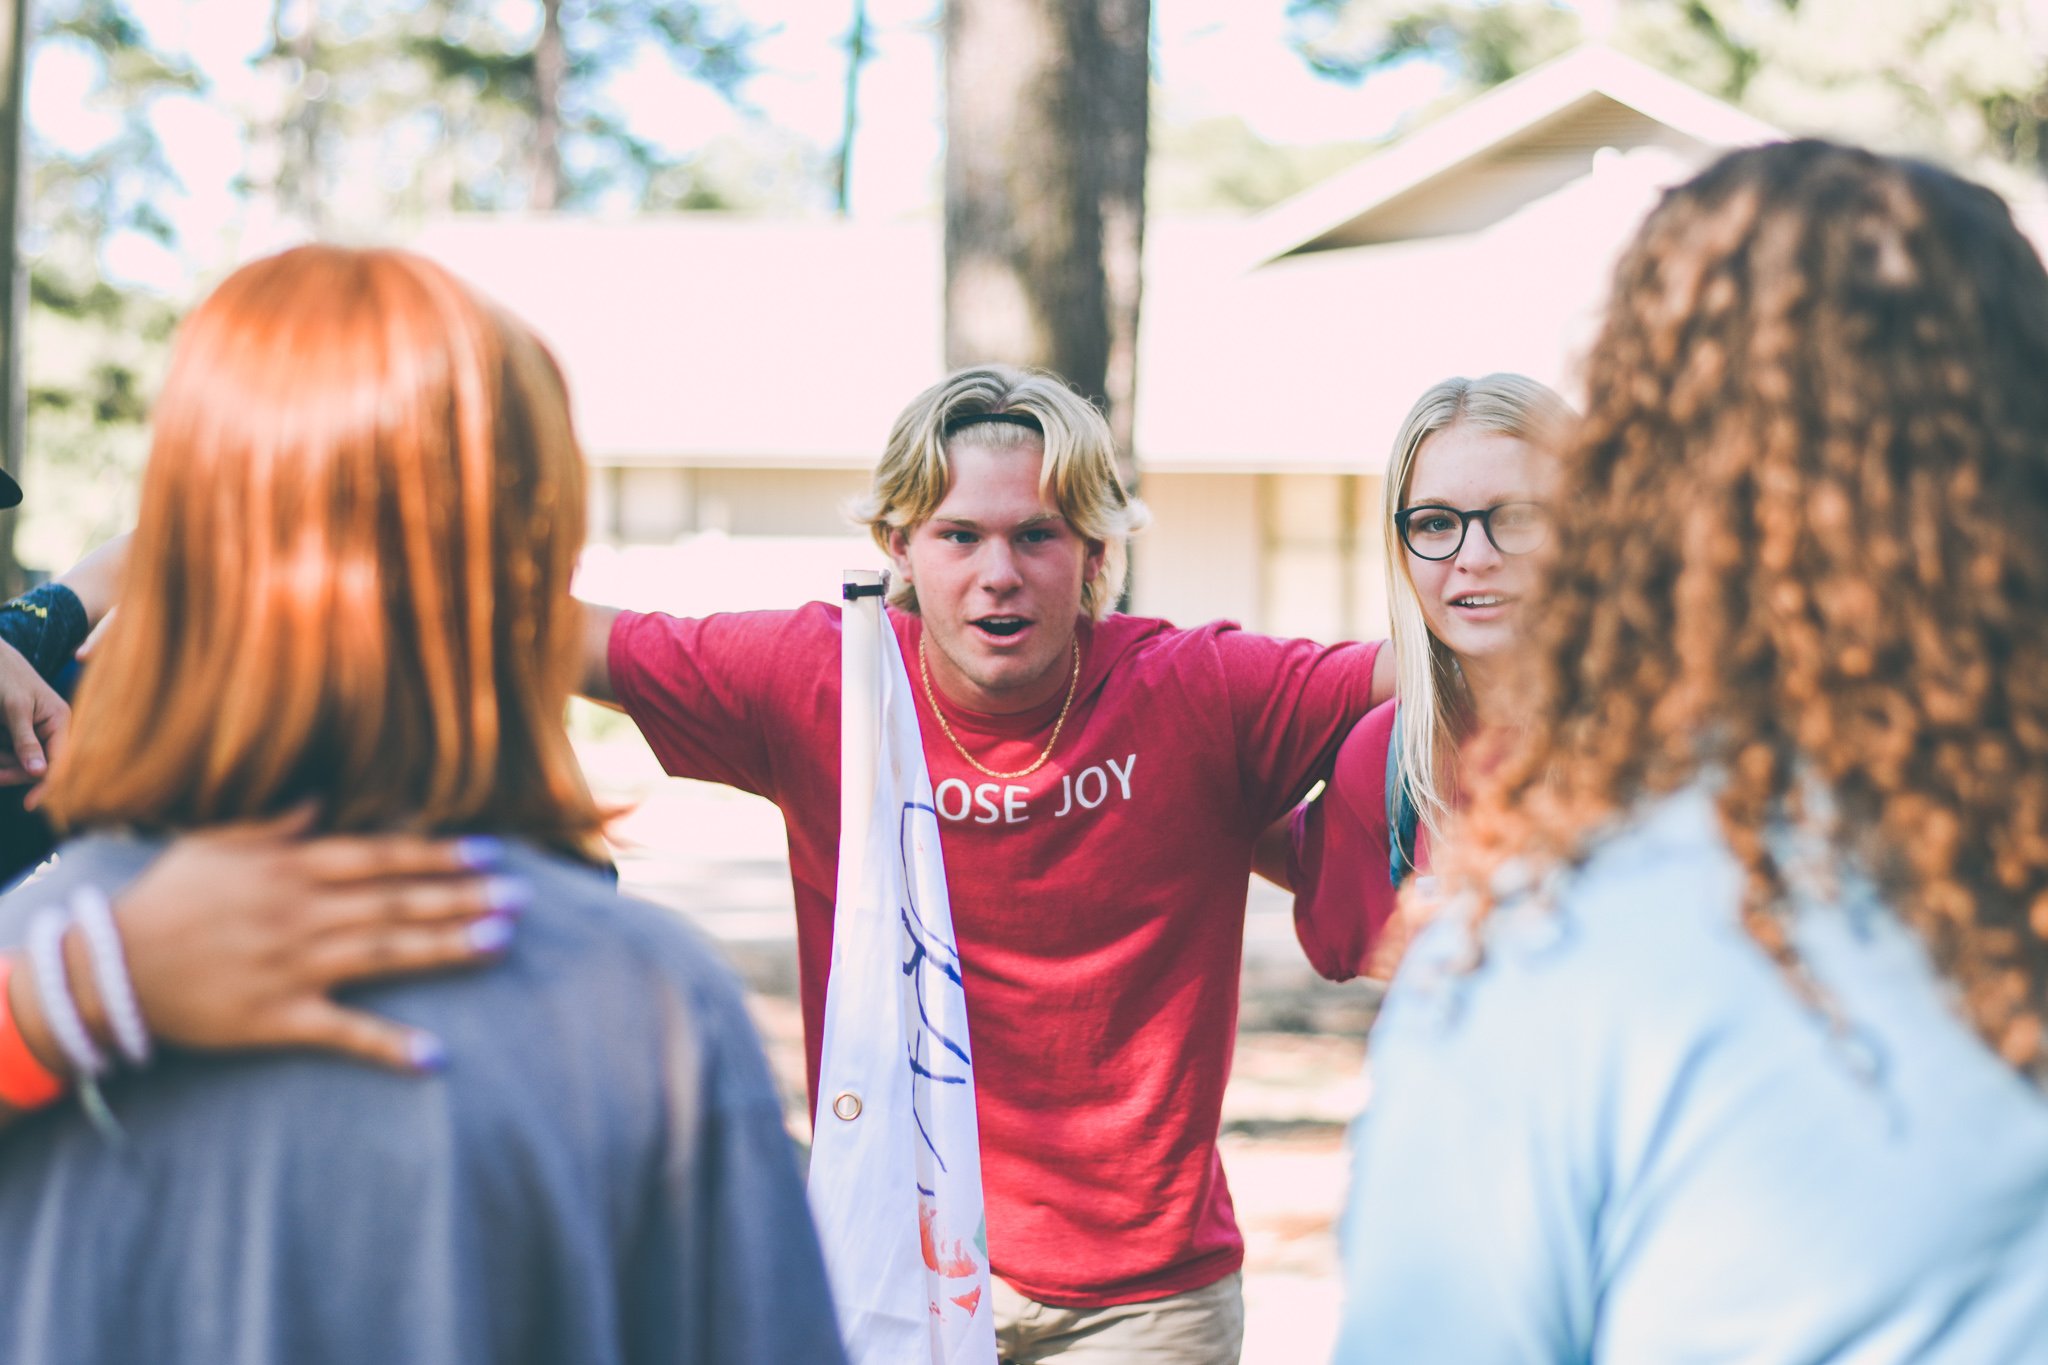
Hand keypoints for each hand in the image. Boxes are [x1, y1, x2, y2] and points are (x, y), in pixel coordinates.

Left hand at [0, 640, 67, 787]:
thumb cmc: (6, 676)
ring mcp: (37, 731)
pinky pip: (14, 753)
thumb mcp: (16, 708)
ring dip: (6, 766)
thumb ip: (26, 741)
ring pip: (25, 762)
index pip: (61, 760)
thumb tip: (40, 773)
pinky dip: (2, 757)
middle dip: (18, 774)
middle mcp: (54, 728)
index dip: (49, 784)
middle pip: (42, 765)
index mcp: (61, 720)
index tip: (31, 805)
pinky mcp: (21, 732)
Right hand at [107, 809, 526, 1071]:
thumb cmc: (166, 899)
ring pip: (385, 954)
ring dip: (446, 948)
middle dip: (464, 897)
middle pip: (397, 902)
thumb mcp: (216, 843)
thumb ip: (278, 821)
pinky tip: (435, 1056)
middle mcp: (301, 914)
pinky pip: (342, 1033)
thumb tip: (324, 796)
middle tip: (523, 896)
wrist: (108, 969)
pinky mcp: (279, 1019)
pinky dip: (388, 1045)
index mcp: (292, 869)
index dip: (439, 855)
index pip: (382, 857)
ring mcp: (293, 968)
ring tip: (501, 941)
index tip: (490, 851)